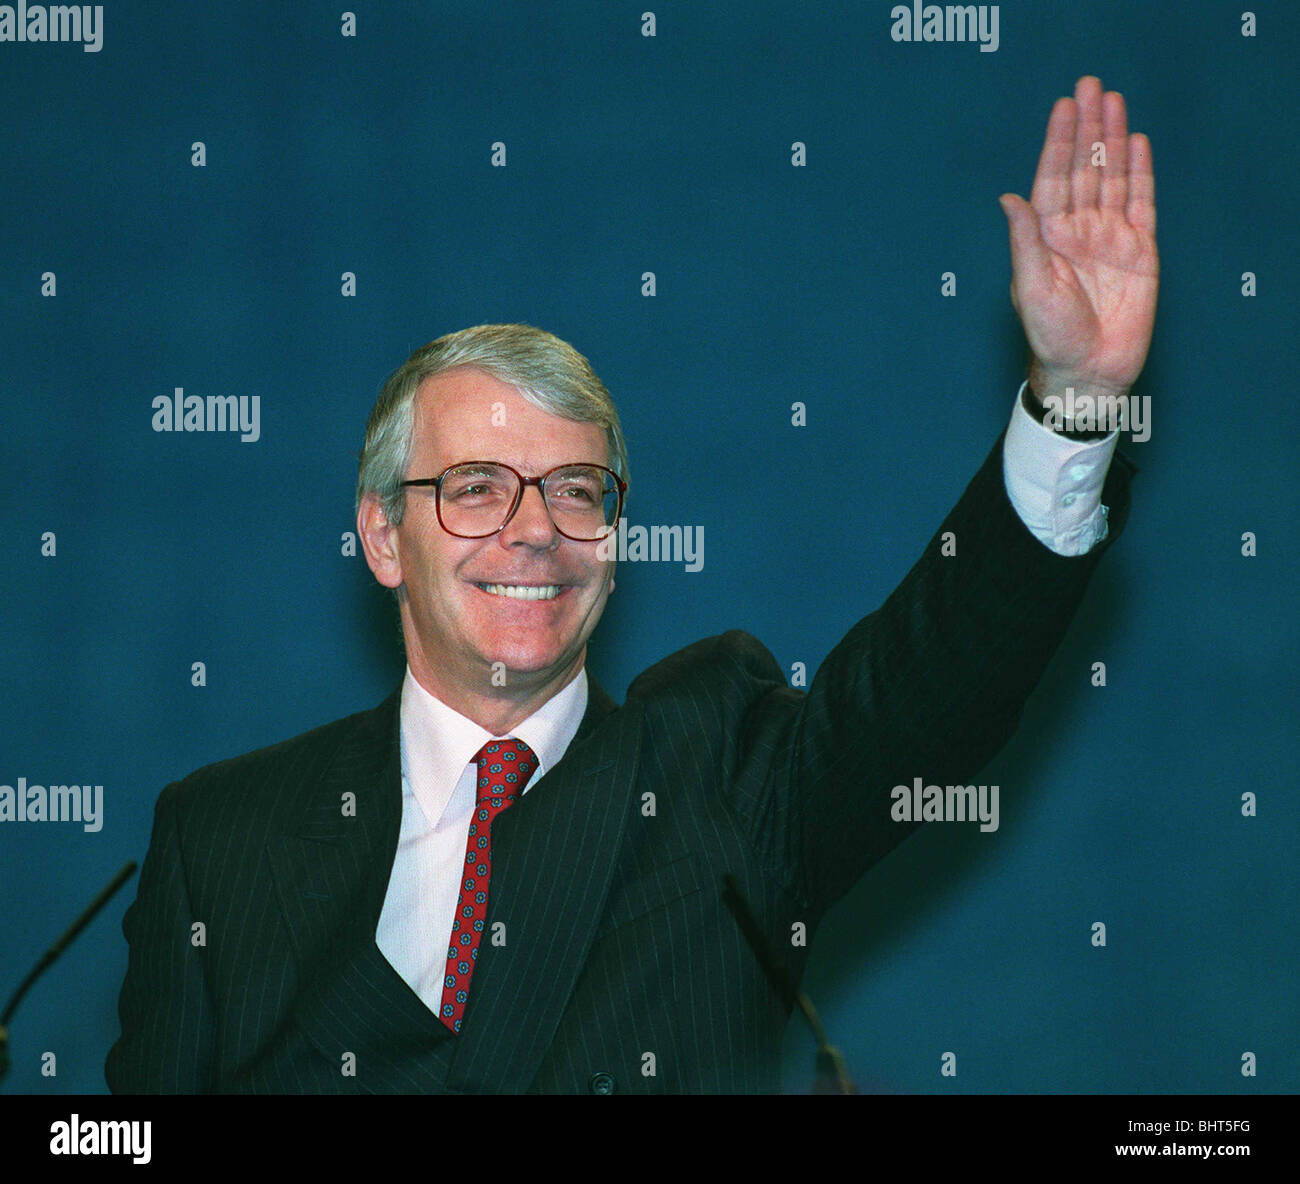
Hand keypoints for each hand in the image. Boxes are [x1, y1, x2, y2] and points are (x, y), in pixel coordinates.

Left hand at [999, 76, 1157, 407]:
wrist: (1087, 372)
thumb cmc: (1050, 337)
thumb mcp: (1030, 287)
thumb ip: (1024, 241)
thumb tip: (1008, 198)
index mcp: (1046, 238)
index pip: (1053, 178)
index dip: (1058, 142)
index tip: (1064, 106)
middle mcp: (1077, 232)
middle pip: (1084, 169)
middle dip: (1086, 128)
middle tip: (1090, 86)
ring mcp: (1109, 239)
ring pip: (1112, 178)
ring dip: (1112, 140)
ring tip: (1114, 102)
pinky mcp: (1140, 252)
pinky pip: (1141, 204)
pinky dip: (1139, 174)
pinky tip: (1136, 145)